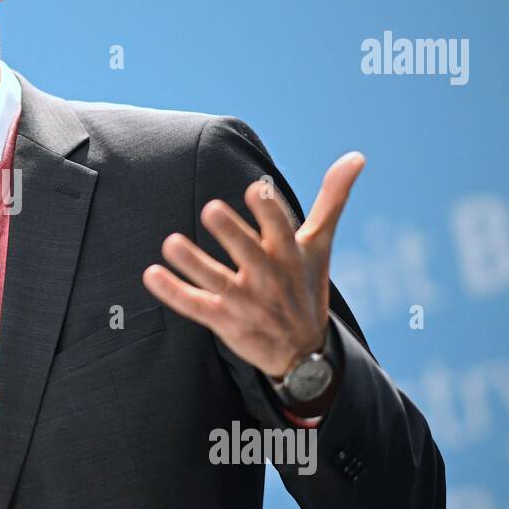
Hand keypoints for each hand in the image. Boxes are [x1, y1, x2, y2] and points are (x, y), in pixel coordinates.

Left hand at [142, 151, 365, 378]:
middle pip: (250, 253)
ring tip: (171, 244)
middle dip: (232, 233)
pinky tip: (151, 275)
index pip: (281, 229)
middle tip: (211, 210)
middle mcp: (268, 277)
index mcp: (290, 254)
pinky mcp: (224, 320)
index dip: (269, 211)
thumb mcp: (319, 244)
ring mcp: (245, 301)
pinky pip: (195, 307)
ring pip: (217, 282)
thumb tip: (356, 156)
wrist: (303, 352)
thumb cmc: (305, 285)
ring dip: (194, 264)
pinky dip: (173, 293)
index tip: (256, 188)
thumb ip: (331, 199)